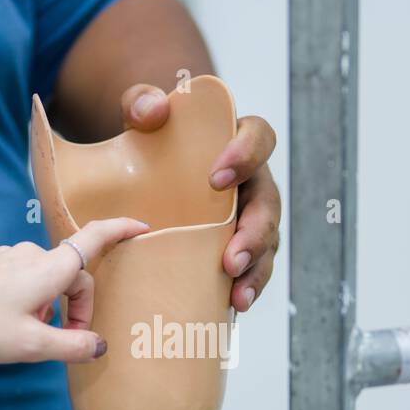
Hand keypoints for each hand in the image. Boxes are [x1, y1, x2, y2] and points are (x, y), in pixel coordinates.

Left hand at [0, 217, 149, 364]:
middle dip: (77, 307)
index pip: (95, 240)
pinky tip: (5, 325)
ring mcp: (7, 256)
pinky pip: (21, 280)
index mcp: (50, 269)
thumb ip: (71, 345)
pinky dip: (27, 301)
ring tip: (27, 337)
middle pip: (72, 275)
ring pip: (45, 280)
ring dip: (49, 307)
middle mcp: (31, 255)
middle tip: (63, 341)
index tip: (142, 229)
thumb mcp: (30, 346)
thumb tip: (98, 345)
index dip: (121, 231)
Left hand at [122, 83, 280, 311]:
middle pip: (269, 204)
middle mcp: (252, 179)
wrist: (144, 168)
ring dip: (255, 270)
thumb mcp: (140, 114)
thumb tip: (152, 110)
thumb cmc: (151, 137)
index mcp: (238, 140)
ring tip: (237, 294)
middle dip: (254, 234)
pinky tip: (233, 306)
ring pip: (266, 242)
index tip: (217, 178)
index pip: (259, 137)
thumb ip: (141, 103)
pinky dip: (247, 286)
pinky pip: (252, 266)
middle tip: (230, 259)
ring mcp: (247, 215)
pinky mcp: (237, 244)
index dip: (246, 155)